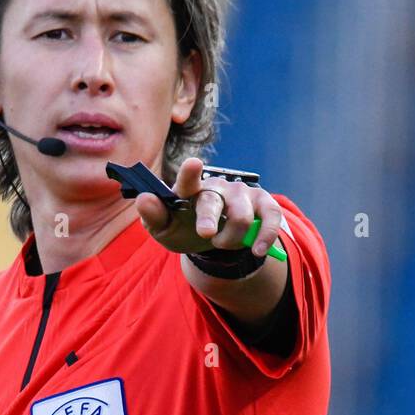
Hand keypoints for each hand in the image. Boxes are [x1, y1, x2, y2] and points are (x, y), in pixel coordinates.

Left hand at [135, 157, 283, 258]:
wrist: (212, 240)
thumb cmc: (184, 228)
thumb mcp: (164, 228)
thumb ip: (153, 216)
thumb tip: (143, 199)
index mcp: (190, 191)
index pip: (188, 180)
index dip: (190, 173)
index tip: (193, 164)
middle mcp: (217, 187)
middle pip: (214, 201)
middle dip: (209, 219)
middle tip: (205, 235)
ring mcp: (242, 194)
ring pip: (242, 216)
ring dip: (230, 239)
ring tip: (220, 243)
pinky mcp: (264, 204)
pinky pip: (271, 218)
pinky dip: (265, 236)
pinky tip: (257, 250)